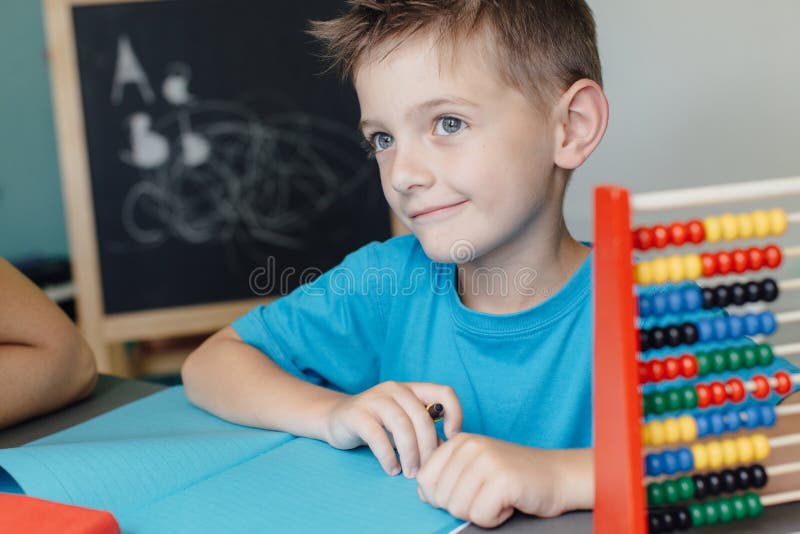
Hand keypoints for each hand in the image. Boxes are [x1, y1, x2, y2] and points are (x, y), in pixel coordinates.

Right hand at [324, 381, 462, 477]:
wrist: (336, 419)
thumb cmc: (377, 425)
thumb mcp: (404, 426)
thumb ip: (423, 433)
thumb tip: (445, 450)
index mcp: (412, 389)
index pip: (443, 392)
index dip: (455, 413)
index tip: (451, 438)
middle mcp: (395, 389)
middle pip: (422, 417)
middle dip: (427, 447)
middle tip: (425, 471)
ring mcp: (375, 399)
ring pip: (401, 426)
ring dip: (410, 454)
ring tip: (409, 473)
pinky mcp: (357, 413)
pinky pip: (378, 436)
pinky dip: (388, 456)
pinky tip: (391, 469)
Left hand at [416, 434, 592, 527]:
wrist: (558, 476)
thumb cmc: (514, 477)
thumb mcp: (474, 468)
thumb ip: (446, 476)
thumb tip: (421, 493)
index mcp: (459, 441)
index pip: (425, 479)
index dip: (442, 496)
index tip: (469, 491)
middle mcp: (470, 445)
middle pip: (440, 497)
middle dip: (462, 506)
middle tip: (487, 494)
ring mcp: (487, 460)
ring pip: (457, 508)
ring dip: (479, 513)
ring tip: (499, 497)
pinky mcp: (503, 479)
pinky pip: (480, 516)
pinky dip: (495, 518)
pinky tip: (509, 503)